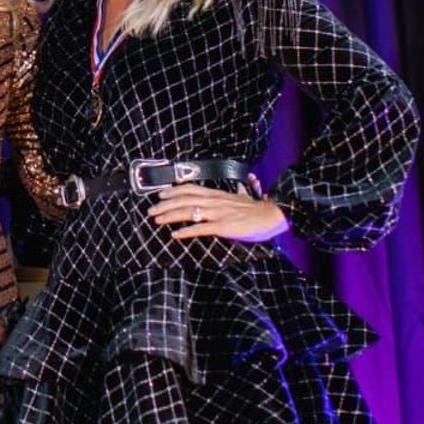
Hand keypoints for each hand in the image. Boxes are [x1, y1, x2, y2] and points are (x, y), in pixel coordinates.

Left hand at [147, 182, 287, 242]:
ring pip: (188, 212)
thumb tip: (235, 188)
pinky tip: (175, 235)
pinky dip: (186, 231)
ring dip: (170, 216)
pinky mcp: (223, 226)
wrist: (272, 215)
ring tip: (157, 220)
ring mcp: (218, 213)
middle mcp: (214, 201)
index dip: (173, 191)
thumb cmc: (256, 208)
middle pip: (184, 200)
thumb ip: (232, 193)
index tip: (160, 194)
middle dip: (165, 205)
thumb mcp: (241, 196)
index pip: (189, 189)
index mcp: (216, 194)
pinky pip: (201, 228)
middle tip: (151, 211)